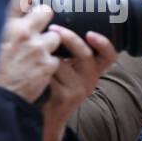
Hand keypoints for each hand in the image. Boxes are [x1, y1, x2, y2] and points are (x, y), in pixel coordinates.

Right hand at [0, 0, 61, 101]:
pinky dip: (49, 63)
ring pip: (55, 35)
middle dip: (45, 16)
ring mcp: (37, 48)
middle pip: (46, 11)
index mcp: (3, 24)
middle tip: (38, 25)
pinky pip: (56, 58)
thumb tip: (0, 11)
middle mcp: (22, 32)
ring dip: (49, 43)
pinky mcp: (48, 64)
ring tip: (36, 53)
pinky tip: (38, 70)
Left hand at [40, 24, 117, 140]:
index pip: (109, 55)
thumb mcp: (67, 67)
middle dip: (70, 39)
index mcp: (93, 69)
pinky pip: (52, 75)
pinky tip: (32, 71)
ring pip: (63, 64)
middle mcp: (90, 79)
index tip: (90, 33)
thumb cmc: (55, 86)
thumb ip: (68, 50)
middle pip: (86, 55)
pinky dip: (39, 70)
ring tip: (34, 52)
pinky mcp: (66, 97)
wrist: (48, 116)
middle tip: (54, 28)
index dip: (104, 43)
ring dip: (47, 56)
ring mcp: (79, 90)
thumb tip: (57, 23)